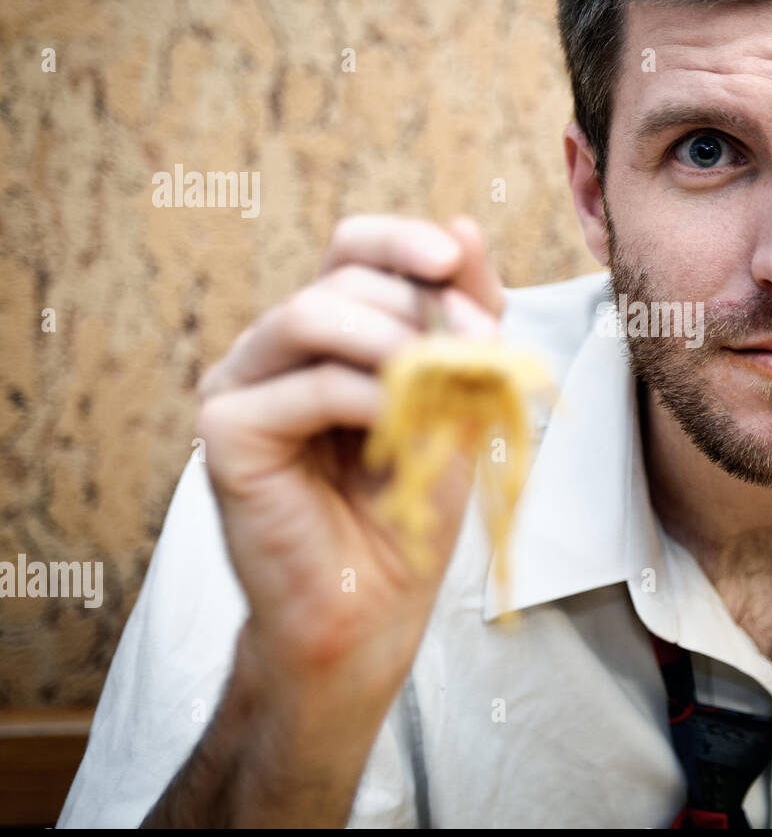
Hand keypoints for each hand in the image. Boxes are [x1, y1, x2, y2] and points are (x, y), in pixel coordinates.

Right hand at [196, 214, 505, 713]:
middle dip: (422, 305)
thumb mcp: (457, 397)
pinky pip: (305, 386)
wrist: (372, 609)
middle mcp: (275, 351)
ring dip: (392, 338)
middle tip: (482, 347)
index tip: (453, 257)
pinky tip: (403, 425)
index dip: (402, 240)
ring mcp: (240, 387)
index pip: (352, 248)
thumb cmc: (412, 505)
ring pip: (308, 316)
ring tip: (440, 376)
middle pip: (340, 279)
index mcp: (329, 335)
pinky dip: (369, 396)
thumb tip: (464, 227)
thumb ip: (463, 319)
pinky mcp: (225, 434)